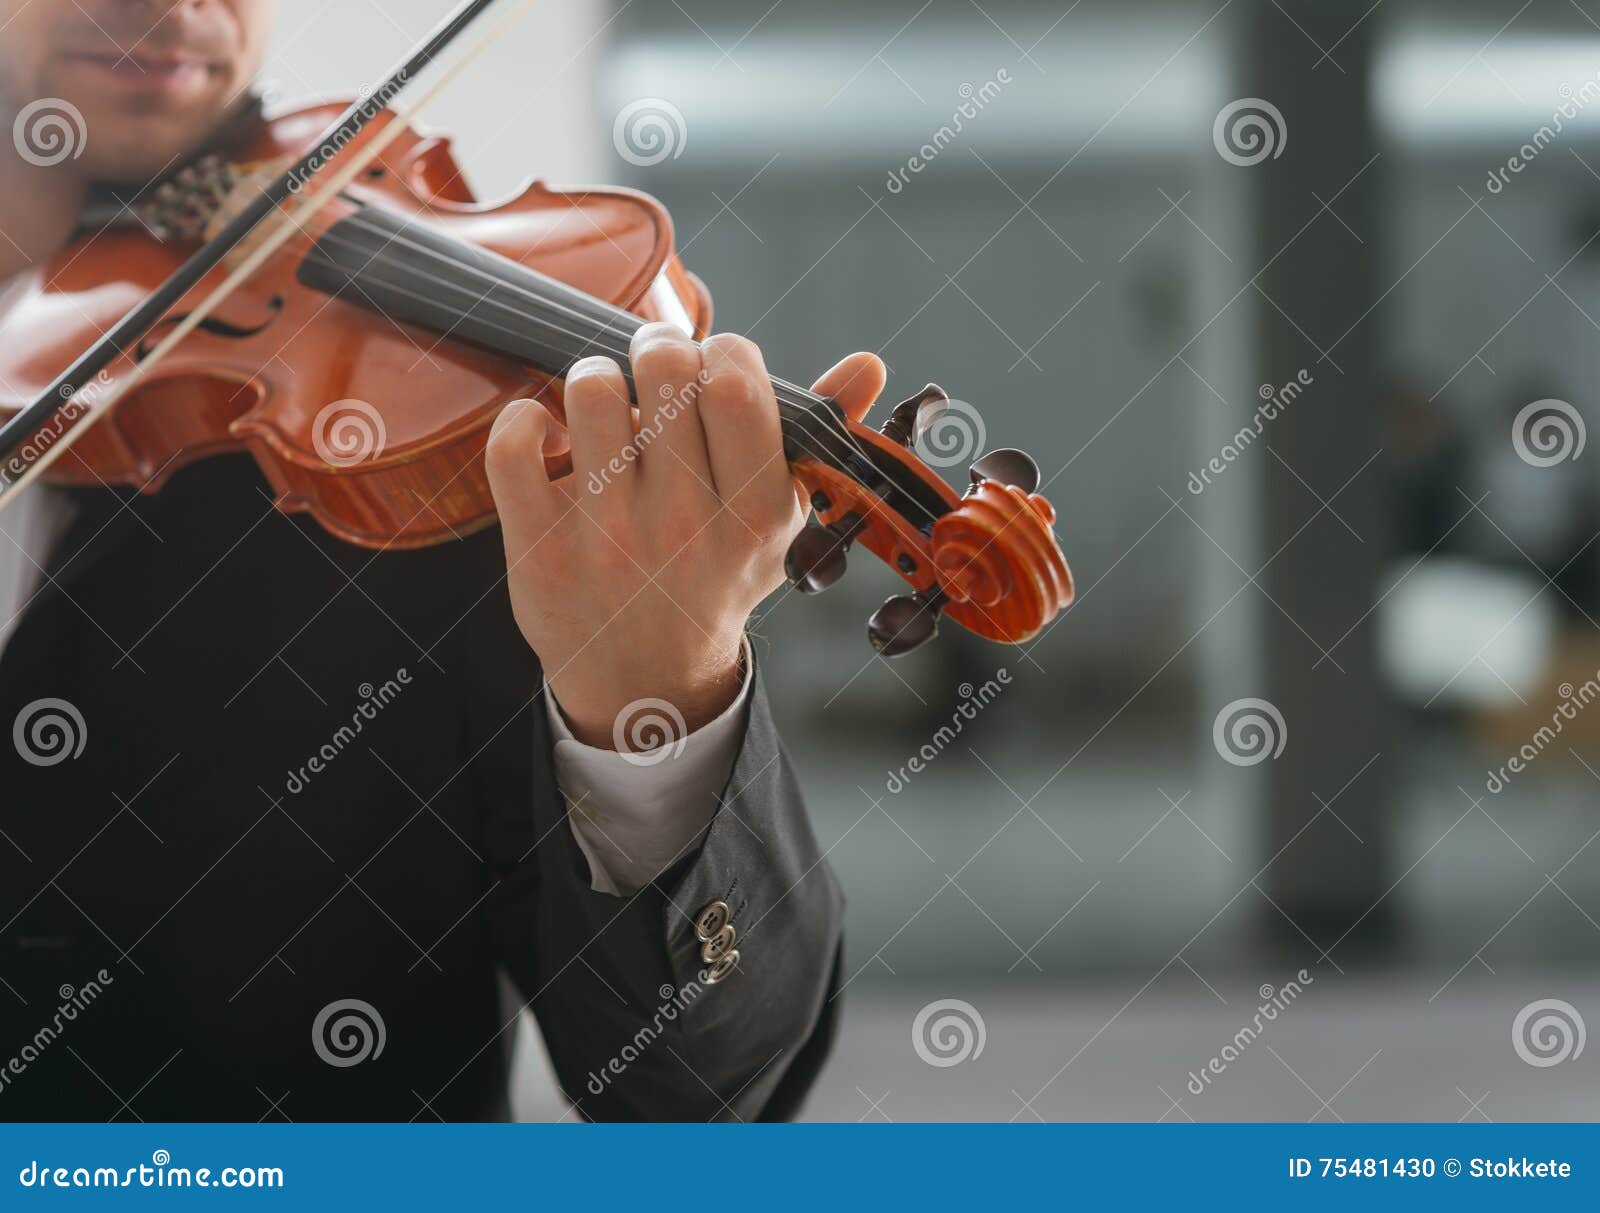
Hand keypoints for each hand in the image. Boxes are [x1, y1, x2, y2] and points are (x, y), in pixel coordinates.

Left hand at [484, 322, 885, 749]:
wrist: (643, 676)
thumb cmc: (714, 577)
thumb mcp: (776, 520)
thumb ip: (819, 437)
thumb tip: (870, 363)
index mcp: (751, 515)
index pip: (737, 385)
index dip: (724, 350)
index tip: (714, 364)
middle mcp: (683, 526)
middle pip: (665, 370)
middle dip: (658, 346)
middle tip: (656, 367)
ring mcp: (606, 537)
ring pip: (592, 390)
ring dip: (595, 377)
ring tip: (606, 401)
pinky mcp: (537, 547)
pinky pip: (515, 442)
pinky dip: (526, 419)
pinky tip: (552, 435)